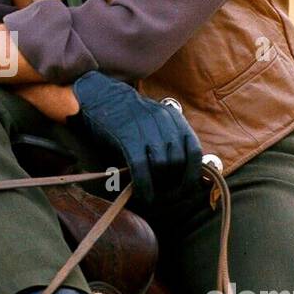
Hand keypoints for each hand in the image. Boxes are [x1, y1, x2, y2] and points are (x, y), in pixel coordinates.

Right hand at [69, 71, 201, 205]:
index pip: (194, 150)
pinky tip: (143, 195)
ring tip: (153, 197)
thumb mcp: (154, 121)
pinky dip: (144, 185)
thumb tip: (181, 173)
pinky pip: (141, 166)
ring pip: (162, 165)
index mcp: (173, 118)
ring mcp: (145, 128)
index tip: (186, 189)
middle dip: (174, 184)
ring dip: (159, 186)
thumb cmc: (127, 115)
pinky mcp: (127, 137)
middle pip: (178, 161)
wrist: (99, 96)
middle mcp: (163, 121)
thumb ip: (169, 140)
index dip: (192, 174)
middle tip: (166, 196)